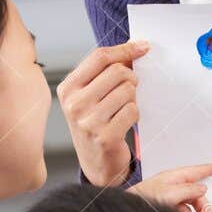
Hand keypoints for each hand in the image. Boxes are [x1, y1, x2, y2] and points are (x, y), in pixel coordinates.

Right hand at [58, 41, 149, 186]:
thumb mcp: (89, 96)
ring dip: (133, 98)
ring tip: (123, 109)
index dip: (125, 49)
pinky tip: (125, 123)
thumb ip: (105, 73)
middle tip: (129, 90)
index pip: (99, 57)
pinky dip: (135, 114)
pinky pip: (133, 110)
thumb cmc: (95, 124)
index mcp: (68, 88)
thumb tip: (136, 48)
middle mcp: (74, 104)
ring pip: (128, 90)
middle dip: (131, 78)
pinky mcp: (105, 137)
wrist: (96, 163)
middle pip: (117, 71)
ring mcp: (88, 121)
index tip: (143, 47)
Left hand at [129, 162, 211, 211]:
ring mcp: (169, 201)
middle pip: (195, 194)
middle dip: (202, 205)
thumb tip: (202, 189)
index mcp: (172, 178)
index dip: (204, 170)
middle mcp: (172, 188)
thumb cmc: (143, 199)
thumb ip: (188, 190)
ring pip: (190, 207)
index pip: (192, 172)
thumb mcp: (168, 192)